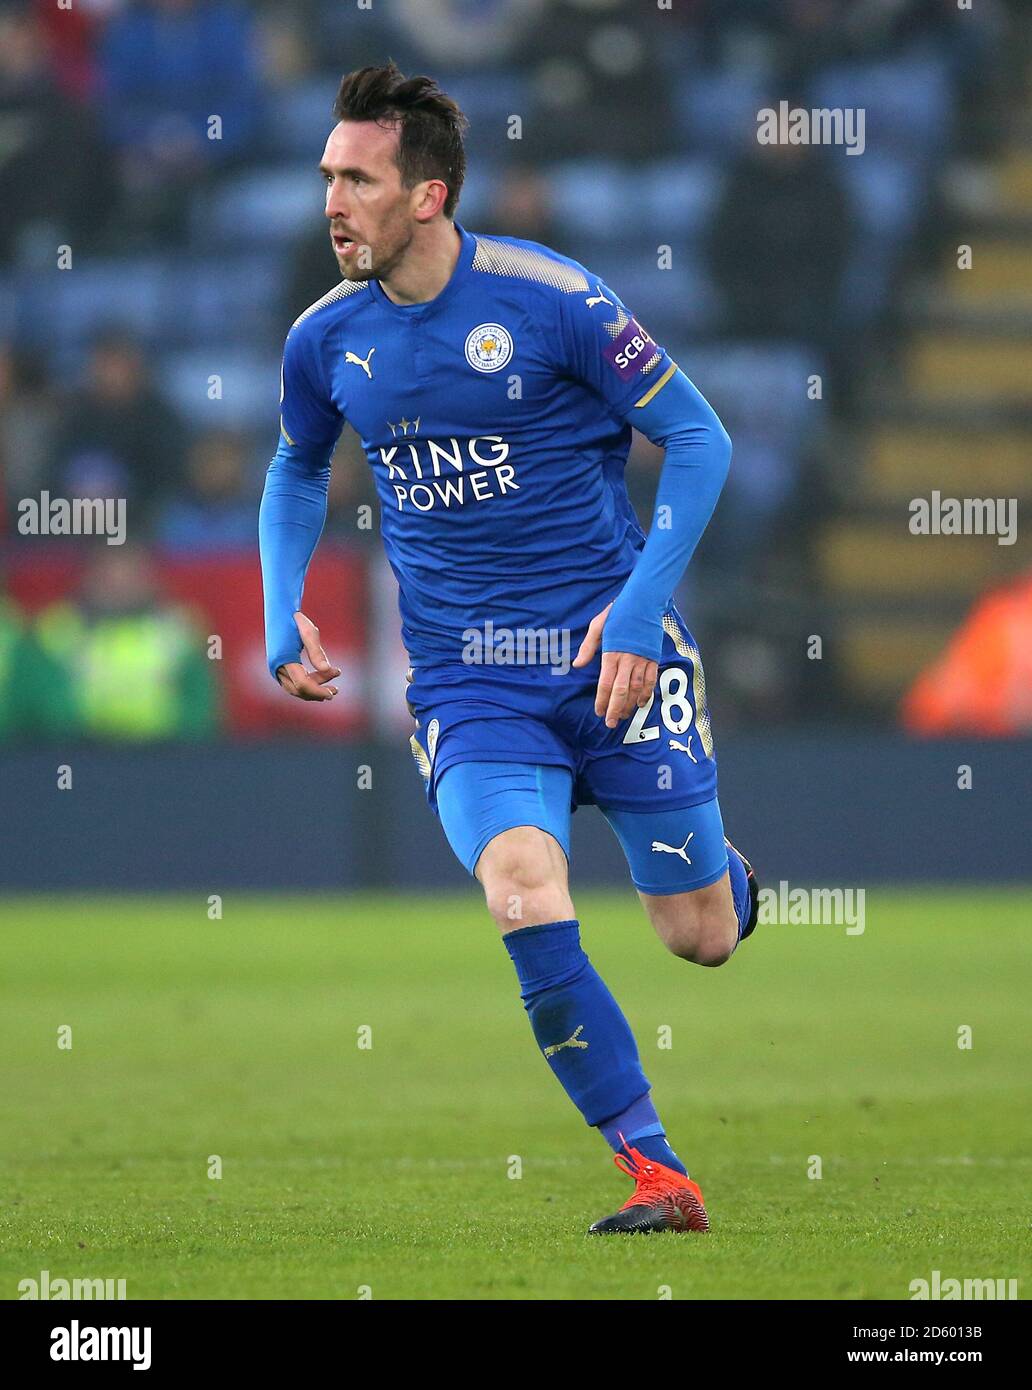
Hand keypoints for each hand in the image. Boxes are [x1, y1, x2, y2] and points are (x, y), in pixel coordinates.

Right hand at [275, 611, 340, 700]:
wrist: (280, 613)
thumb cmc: (295, 621)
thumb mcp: (309, 632)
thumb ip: (317, 652)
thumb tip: (328, 669)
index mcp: (282, 659)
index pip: (302, 683)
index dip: (317, 691)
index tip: (332, 692)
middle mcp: (276, 667)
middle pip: (299, 690)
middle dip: (318, 692)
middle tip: (336, 689)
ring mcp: (276, 669)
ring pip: (297, 688)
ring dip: (315, 689)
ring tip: (333, 686)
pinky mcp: (280, 669)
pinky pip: (295, 682)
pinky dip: (309, 682)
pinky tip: (323, 677)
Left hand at [572, 603, 657, 728]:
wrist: (643, 602)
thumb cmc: (618, 613)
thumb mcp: (597, 626)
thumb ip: (587, 647)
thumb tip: (577, 665)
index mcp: (612, 653)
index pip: (606, 683)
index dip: (602, 700)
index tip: (598, 712)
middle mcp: (628, 660)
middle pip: (621, 691)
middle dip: (615, 709)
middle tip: (611, 723)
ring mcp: (642, 660)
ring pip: (637, 689)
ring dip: (630, 705)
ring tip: (624, 716)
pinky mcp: (653, 658)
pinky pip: (651, 680)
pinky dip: (646, 694)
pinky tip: (641, 703)